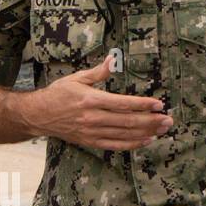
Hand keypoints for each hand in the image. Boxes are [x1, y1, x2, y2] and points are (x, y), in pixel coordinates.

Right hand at [21, 55, 170, 150]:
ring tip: (163, 129)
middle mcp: (92, 118)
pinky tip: (146, 141)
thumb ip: (98, 72)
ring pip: (123, 134)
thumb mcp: (76, 78)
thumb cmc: (58, 94)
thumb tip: (113, 59)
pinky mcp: (89, 142)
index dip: (142, 104)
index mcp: (90, 100)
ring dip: (146, 132)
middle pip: (127, 121)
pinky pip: (114, 146)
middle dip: (150, 121)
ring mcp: (91, 132)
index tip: (159, 104)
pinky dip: (132, 144)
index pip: (122, 103)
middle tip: (169, 120)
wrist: (36, 115)